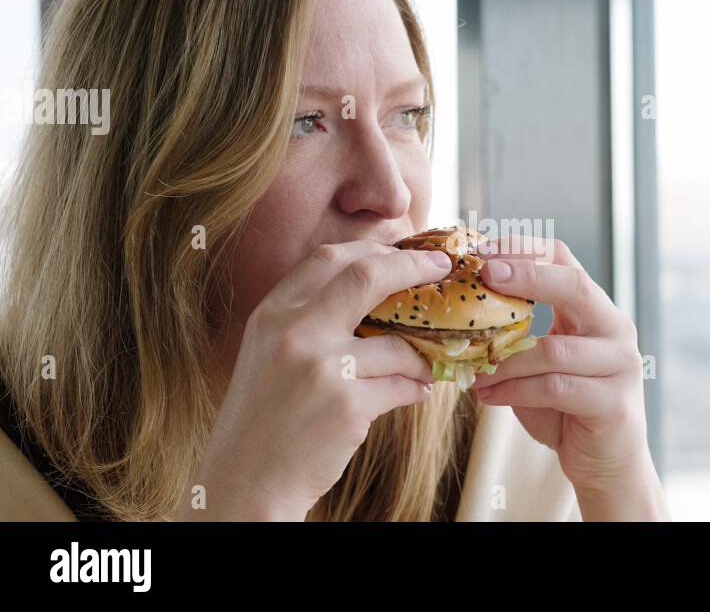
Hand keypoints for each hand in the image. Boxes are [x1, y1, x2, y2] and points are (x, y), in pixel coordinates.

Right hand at [177, 240, 452, 520]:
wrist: (244, 482)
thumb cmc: (265, 418)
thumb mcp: (271, 353)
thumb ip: (310, 318)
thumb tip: (378, 289)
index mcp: (273, 314)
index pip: (329, 257)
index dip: (375, 250)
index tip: (406, 253)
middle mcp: (294, 332)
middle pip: (367, 275)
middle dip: (413, 267)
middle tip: (442, 270)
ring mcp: (321, 368)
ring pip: (398, 343)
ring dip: (422, 354)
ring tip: (426, 365)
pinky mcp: (346, 406)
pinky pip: (402, 385)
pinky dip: (415, 388)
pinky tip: (415, 393)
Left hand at [472, 236, 667, 519]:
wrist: (606, 461)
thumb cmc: (565, 407)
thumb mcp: (539, 361)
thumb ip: (516, 334)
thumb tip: (458, 310)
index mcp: (593, 310)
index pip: (564, 260)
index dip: (524, 249)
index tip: (482, 250)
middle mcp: (614, 329)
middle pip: (574, 287)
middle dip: (528, 277)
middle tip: (486, 274)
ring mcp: (619, 365)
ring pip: (554, 350)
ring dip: (505, 360)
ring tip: (472, 369)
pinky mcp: (612, 403)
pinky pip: (556, 388)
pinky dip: (515, 390)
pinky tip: (487, 395)